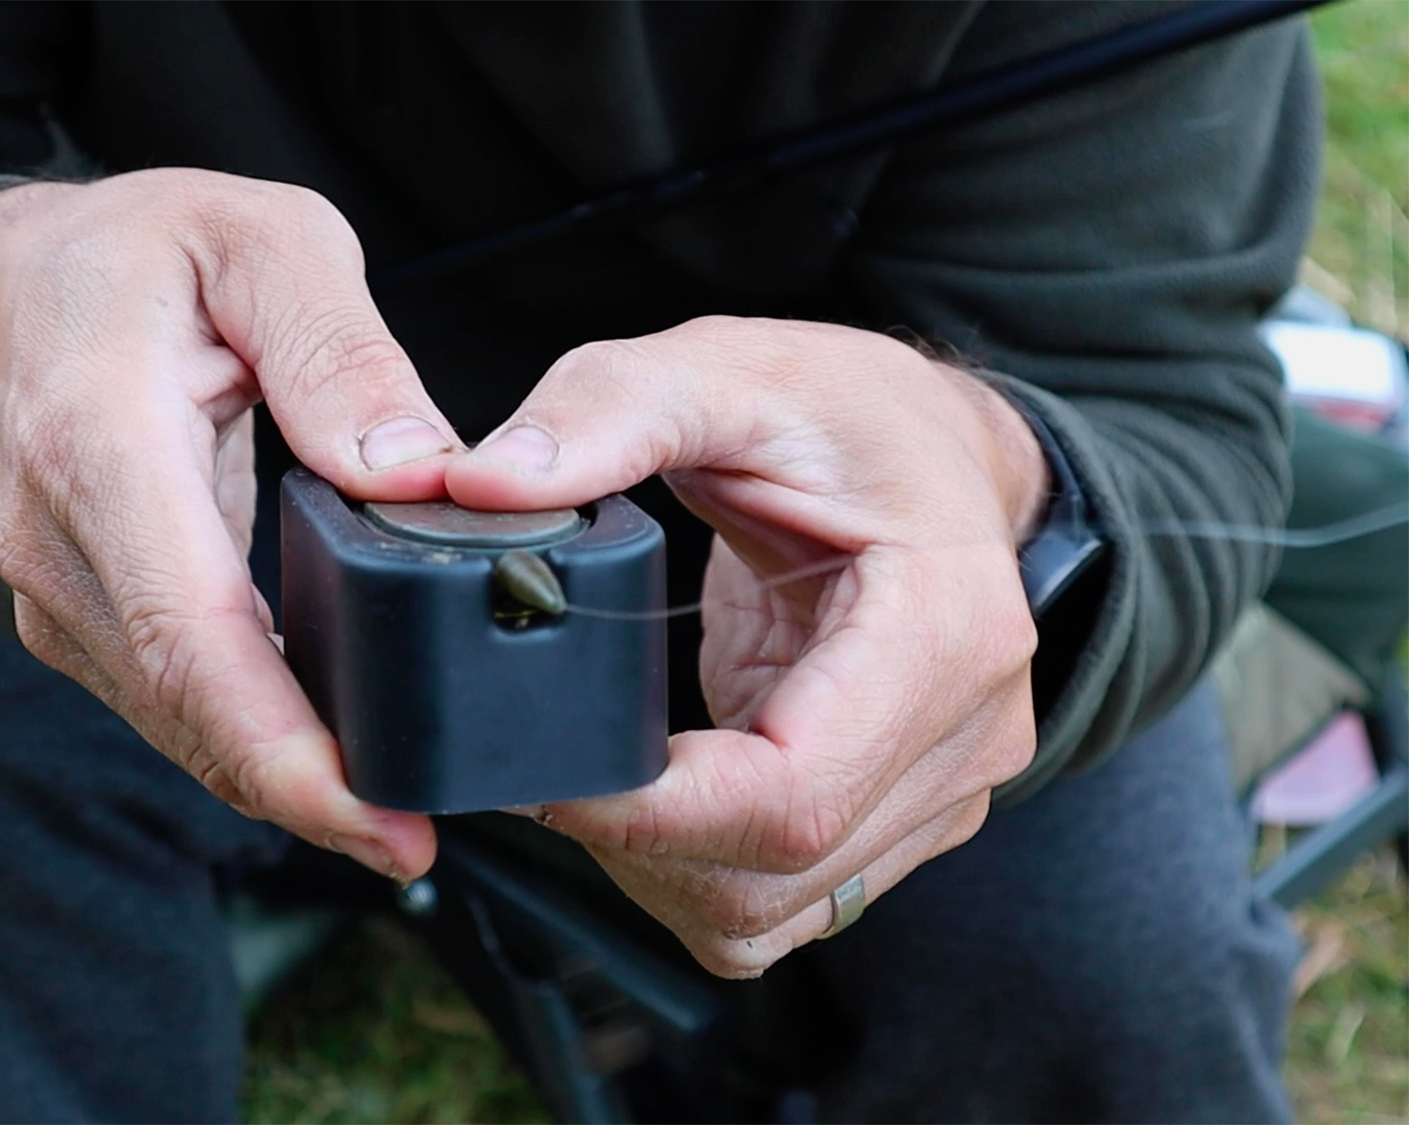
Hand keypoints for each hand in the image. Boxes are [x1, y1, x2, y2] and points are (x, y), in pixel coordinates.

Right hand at [0, 170, 461, 879]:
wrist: (10, 291)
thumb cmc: (140, 256)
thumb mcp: (262, 243)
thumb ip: (340, 351)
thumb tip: (418, 472)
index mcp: (100, 441)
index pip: (188, 631)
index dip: (283, 745)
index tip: (378, 815)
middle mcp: (58, 541)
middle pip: (185, 707)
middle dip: (303, 794)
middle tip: (420, 839)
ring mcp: (56, 593)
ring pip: (176, 724)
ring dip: (281, 782)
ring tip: (397, 815)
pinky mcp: (79, 622)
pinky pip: (171, 704)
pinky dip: (251, 744)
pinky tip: (332, 764)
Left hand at [447, 317, 1049, 976]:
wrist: (942, 453)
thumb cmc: (848, 413)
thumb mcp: (728, 369)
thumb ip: (606, 411)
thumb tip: (482, 487)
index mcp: (945, 628)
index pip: (793, 791)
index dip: (649, 812)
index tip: (541, 777)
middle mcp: (965, 737)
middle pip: (773, 873)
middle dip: (627, 841)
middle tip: (535, 762)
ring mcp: (939, 795)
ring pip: (769, 914)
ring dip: (649, 871)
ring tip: (590, 773)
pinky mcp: (895, 823)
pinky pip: (779, 907)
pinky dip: (687, 876)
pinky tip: (647, 799)